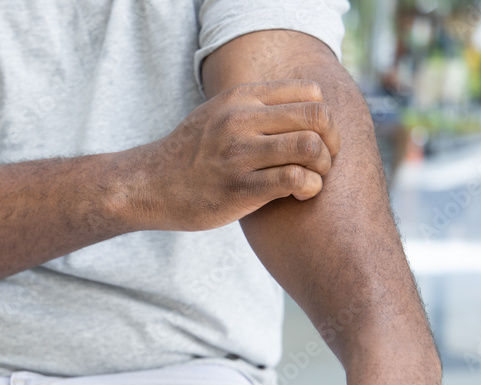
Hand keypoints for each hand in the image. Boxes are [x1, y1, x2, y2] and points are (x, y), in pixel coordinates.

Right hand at [124, 79, 340, 232]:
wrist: (149, 185)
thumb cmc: (190, 155)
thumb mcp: (217, 114)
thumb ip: (254, 106)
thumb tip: (302, 107)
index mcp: (240, 98)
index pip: (309, 93)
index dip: (325, 118)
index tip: (319, 139)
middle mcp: (240, 120)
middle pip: (316, 118)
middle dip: (331, 142)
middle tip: (323, 161)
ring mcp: (239, 154)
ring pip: (310, 147)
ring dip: (322, 167)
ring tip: (312, 179)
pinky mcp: (239, 188)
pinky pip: (294, 180)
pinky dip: (309, 188)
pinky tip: (299, 195)